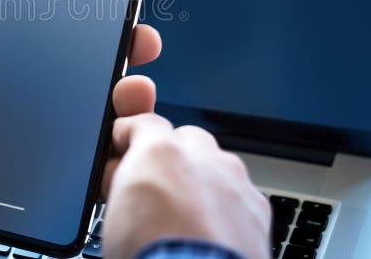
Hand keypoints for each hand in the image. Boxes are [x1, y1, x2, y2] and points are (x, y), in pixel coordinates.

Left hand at [0, 0, 161, 223]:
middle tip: (141, 62)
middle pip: (47, 77)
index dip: (68, 19)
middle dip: (98, 68)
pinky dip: (67, 177)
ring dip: (94, 120)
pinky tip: (97, 171)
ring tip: (132, 114)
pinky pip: (29, 183)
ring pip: (49, 128)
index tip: (114, 10)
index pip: (20, 26)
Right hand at [102, 115, 270, 258]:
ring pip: (216, 165)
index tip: (121, 156)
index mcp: (159, 153)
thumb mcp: (112, 215)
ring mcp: (235, 181)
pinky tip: (211, 233)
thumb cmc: (151, 255)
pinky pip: (239, 194)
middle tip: (154, 190)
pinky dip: (227, 207)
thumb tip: (118, 172)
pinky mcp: (258, 210)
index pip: (142, 124)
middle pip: (185, 140)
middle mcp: (202, 157)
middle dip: (171, 158)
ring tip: (184, 218)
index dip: (129, 140)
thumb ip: (119, 179)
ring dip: (201, 182)